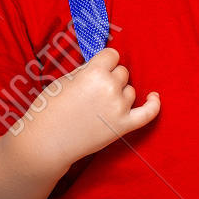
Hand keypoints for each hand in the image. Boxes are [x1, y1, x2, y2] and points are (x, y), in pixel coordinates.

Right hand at [24, 47, 159, 170]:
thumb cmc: (49, 109)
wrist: (45, 143)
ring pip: (130, 91)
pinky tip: (154, 97)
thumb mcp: (64, 80)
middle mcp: (110, 88)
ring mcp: (119, 108)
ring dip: (120, 94)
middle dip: (110, 78)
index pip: (112, 55)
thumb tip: (104, 63)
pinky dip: (153, 105)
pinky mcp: (123, 127)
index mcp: (94, 73)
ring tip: (98, 106)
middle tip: (91, 92)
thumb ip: (87, 70)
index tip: (98, 68)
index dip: (105, 61)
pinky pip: (148, 113)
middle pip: (122, 72)